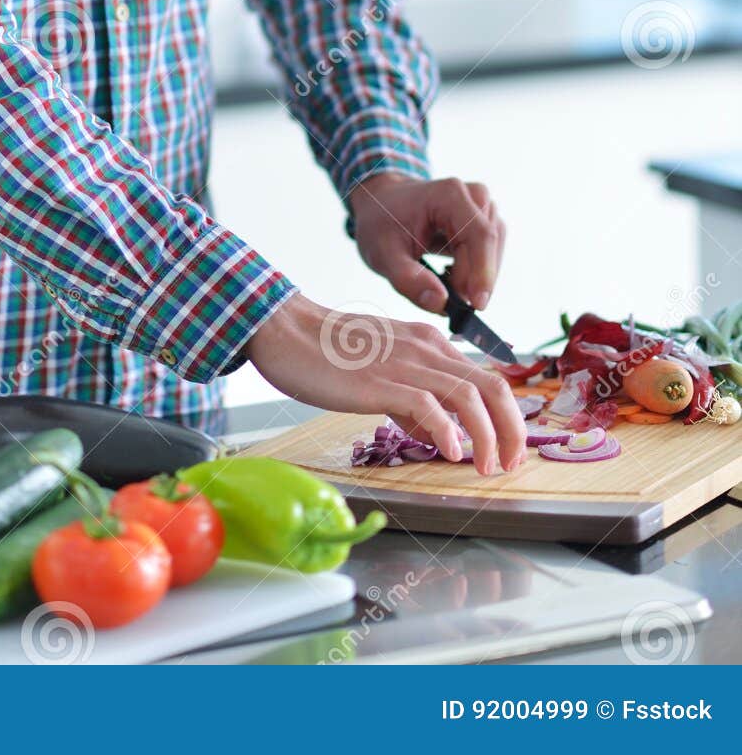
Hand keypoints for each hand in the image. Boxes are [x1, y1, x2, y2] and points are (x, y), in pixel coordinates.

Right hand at [246, 293, 526, 475]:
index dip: (506, 417)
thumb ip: (412, 400)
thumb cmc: (328, 352)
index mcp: (429, 343)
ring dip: (488, 437)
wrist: (286, 330)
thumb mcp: (382, 370)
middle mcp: (426, 349)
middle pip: (492, 387)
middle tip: (511, 464)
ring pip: (469, 397)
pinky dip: (447, 432)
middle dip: (511, 430)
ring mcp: (405, 364)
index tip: (509, 449)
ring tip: (487, 467)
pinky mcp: (381, 382)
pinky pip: (428, 406)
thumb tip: (437, 433)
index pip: (486, 379)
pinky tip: (449, 453)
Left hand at [348, 172, 504, 312]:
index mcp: (449, 195)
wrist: (381, 205)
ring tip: (443, 285)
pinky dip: (474, 273)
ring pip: (493, 252)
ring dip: (474, 277)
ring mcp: (481, 208)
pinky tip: (450, 278)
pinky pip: (490, 254)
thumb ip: (408, 280)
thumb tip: (440, 303)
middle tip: (451, 304)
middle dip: (474, 279)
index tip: (478, 305)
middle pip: (489, 245)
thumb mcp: (383, 254)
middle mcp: (472, 196)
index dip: (484, 271)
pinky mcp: (483, 222)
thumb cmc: (381, 224)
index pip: (480, 234)